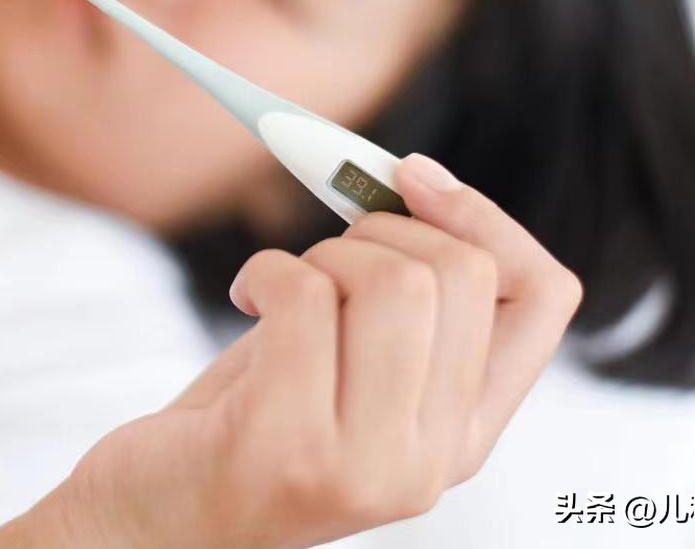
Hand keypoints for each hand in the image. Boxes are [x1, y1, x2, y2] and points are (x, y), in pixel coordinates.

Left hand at [0, 153, 580, 548]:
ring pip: (395, 282)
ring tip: (282, 291)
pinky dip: (264, 270)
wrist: (152, 517)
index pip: (543, 299)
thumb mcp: (352, 364)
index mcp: (462, 435)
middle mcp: (431, 461)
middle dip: (381, 230)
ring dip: (323, 254)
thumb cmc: (249, 419)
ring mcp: (367, 465)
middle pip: (463, 275)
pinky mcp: (289, 448)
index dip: (486, 218)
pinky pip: (303, 295)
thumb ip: (406, 300)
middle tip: (324, 258)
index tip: (412, 179)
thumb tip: (418, 182)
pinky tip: (246, 299)